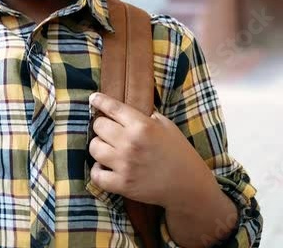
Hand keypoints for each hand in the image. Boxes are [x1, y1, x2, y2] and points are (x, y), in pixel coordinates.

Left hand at [88, 92, 212, 208]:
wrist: (189, 185)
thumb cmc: (179, 153)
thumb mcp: (167, 126)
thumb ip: (145, 117)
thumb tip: (124, 112)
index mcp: (142, 126)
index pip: (112, 108)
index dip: (99, 100)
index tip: (93, 98)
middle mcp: (130, 143)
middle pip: (98, 126)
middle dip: (102, 126)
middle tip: (109, 132)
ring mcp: (125, 165)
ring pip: (93, 148)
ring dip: (99, 147)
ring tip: (108, 149)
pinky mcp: (122, 184)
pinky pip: (96, 174)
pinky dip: (98, 170)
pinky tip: (106, 167)